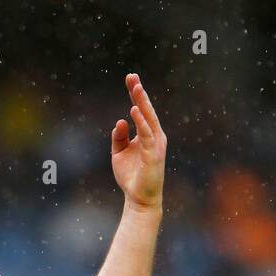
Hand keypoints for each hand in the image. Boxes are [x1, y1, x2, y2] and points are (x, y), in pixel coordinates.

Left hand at [110, 73, 166, 210]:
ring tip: (135, 88)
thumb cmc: (131, 176)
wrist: (139, 198)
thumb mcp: (119, 153)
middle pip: (146, 110)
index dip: (136, 94)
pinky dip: (141, 122)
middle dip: (139, 93)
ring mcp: (155, 144)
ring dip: (142, 103)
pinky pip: (147, 134)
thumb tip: (120, 121)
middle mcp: (154, 136)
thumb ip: (119, 137)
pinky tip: (133, 110)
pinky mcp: (153, 154)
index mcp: (147, 134)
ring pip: (149, 119)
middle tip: (132, 77)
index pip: (141, 110)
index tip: (130, 78)